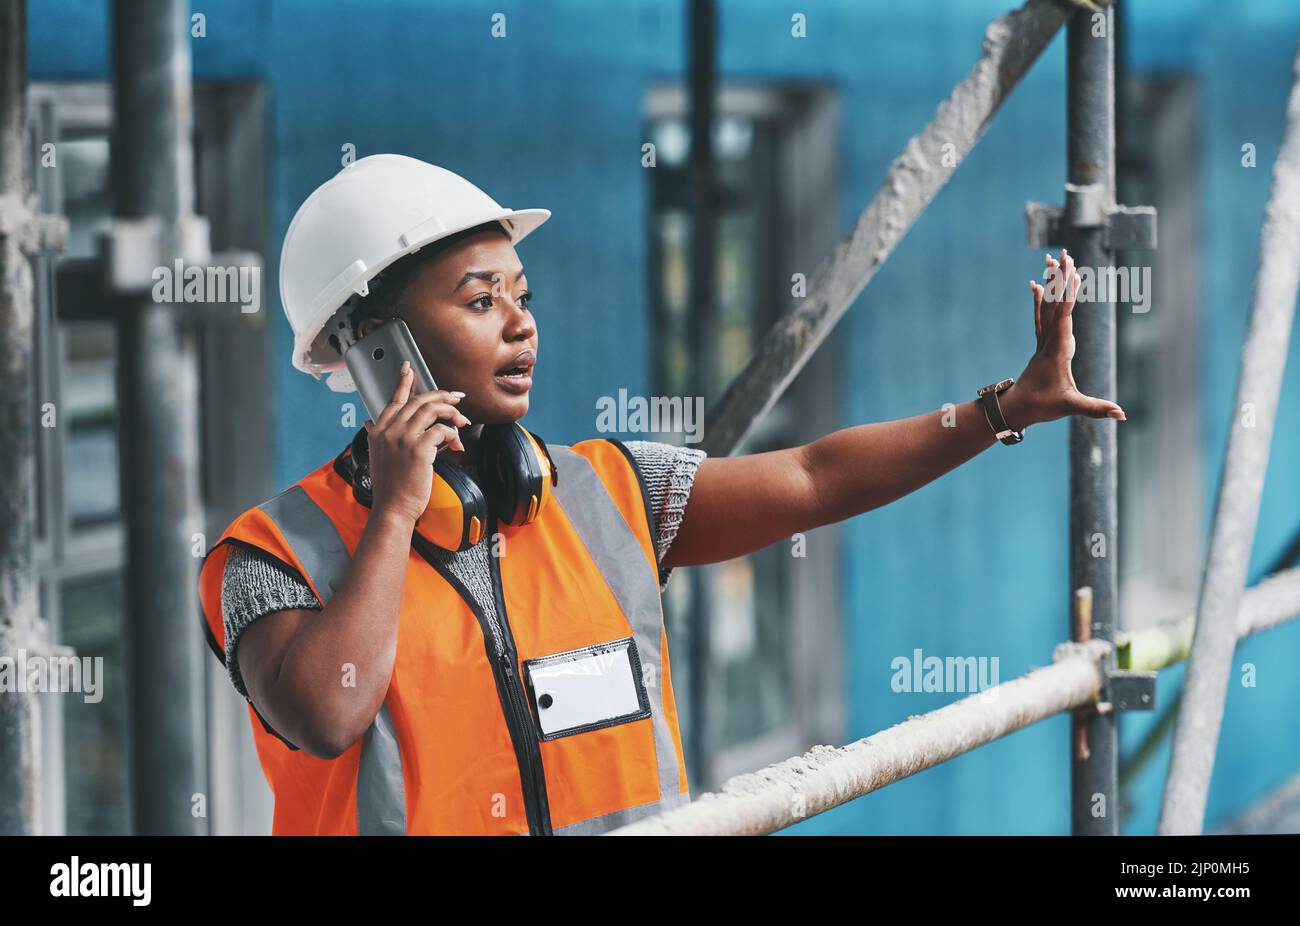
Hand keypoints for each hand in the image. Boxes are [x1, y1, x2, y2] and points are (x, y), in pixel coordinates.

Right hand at [363, 361, 471, 523]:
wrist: (392, 508)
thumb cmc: (390, 486)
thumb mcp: (376, 456)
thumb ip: (375, 437)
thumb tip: (368, 423)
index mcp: (379, 431)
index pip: (394, 400)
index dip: (404, 382)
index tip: (409, 368)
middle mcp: (389, 431)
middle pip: (419, 401)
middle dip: (442, 396)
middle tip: (457, 398)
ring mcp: (403, 439)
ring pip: (432, 410)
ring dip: (452, 413)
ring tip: (463, 422)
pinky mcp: (419, 450)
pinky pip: (442, 430)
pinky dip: (453, 435)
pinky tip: (457, 445)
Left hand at [1001, 248, 1126, 429]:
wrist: (1016, 409)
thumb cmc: (1043, 407)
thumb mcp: (1071, 407)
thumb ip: (1096, 409)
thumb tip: (1121, 414)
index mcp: (1058, 350)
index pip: (1064, 316)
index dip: (1069, 295)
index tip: (1073, 273)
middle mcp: (1049, 341)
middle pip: (1055, 304)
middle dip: (1061, 279)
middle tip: (1064, 254)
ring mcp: (1043, 341)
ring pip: (1047, 306)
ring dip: (1051, 284)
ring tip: (1051, 260)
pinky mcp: (1042, 345)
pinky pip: (1041, 317)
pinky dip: (1040, 300)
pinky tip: (1037, 285)